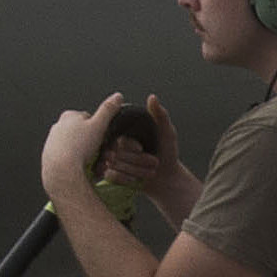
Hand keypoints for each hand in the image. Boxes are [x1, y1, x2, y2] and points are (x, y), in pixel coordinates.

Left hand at [38, 98, 113, 206]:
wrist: (61, 170)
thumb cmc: (78, 147)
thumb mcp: (99, 125)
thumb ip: (108, 110)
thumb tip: (117, 96)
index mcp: (68, 116)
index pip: (90, 119)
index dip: (101, 130)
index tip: (105, 139)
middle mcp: (58, 127)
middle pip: (86, 135)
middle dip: (96, 145)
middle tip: (103, 154)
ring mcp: (53, 142)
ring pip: (80, 148)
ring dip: (90, 155)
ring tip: (95, 164)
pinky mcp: (52, 156)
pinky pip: (72, 159)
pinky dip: (80, 163)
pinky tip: (85, 169)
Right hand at [108, 100, 199, 216]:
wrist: (167, 177)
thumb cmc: (167, 153)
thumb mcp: (166, 132)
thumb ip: (160, 115)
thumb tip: (152, 97)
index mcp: (123, 131)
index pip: (117, 137)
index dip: (131, 146)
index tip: (143, 149)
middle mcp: (112, 143)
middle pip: (114, 153)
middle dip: (138, 161)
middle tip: (154, 162)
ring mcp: (109, 159)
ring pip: (113, 165)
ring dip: (135, 171)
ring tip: (149, 171)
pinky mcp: (109, 174)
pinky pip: (111, 176)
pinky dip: (127, 179)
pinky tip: (137, 179)